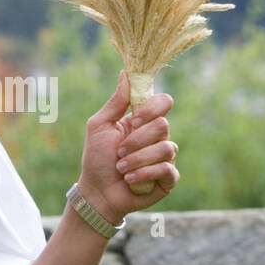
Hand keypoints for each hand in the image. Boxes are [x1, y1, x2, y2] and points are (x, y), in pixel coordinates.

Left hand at [77, 69, 178, 224]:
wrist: (97, 191)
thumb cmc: (97, 157)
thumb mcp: (100, 126)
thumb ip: (115, 102)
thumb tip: (125, 73)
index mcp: (142, 120)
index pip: (163, 102)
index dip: (152, 108)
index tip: (134, 119)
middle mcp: (157, 136)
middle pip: (163, 125)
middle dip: (137, 139)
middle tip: (119, 151)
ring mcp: (165, 157)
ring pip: (166, 148)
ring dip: (138, 159)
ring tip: (121, 167)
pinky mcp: (168, 178)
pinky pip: (167, 169)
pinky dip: (144, 173)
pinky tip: (130, 179)